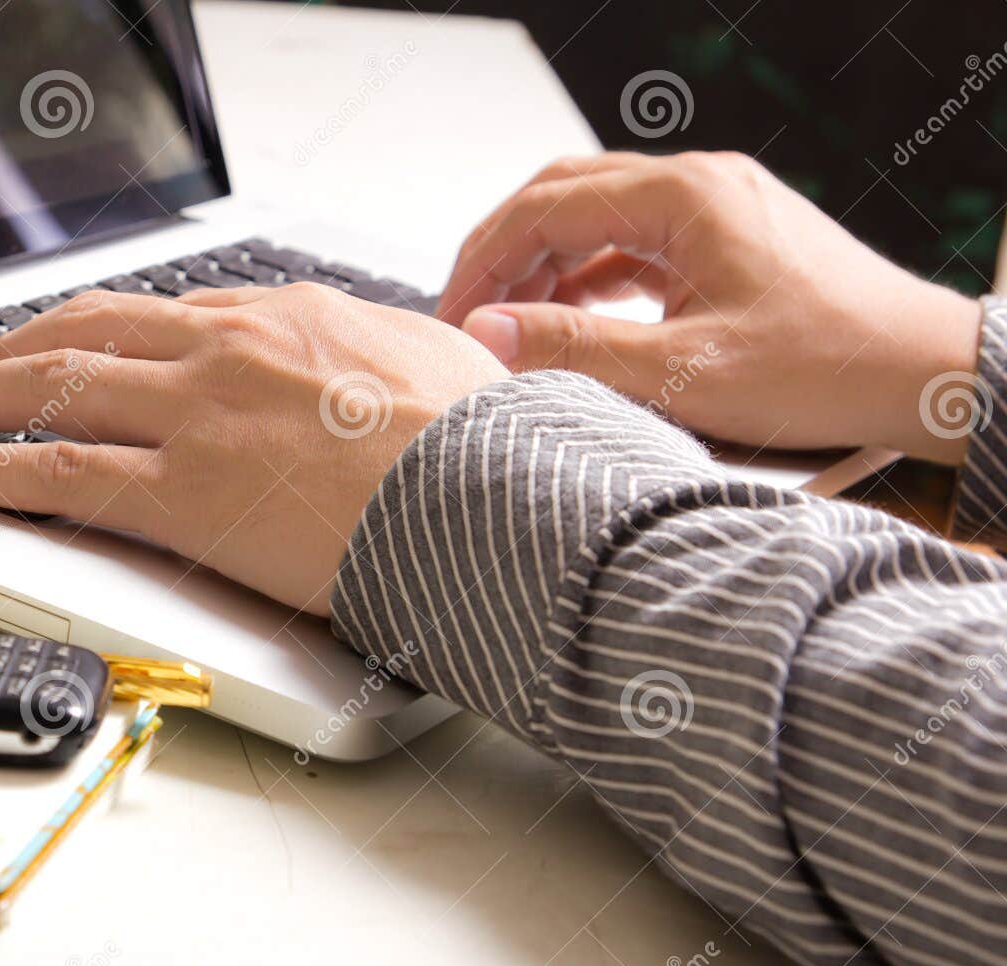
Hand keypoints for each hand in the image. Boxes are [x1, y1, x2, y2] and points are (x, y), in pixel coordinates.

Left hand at [0, 284, 509, 613]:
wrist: (500, 496)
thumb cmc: (487, 444)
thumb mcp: (435, 365)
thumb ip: (381, 356)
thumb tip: (386, 360)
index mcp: (284, 318)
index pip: (158, 316)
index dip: (92, 333)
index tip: (61, 348)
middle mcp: (224, 351)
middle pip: (83, 335)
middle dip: (7, 353)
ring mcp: (194, 416)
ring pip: (50, 390)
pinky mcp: (181, 492)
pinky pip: (55, 471)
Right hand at [438, 151, 982, 463]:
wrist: (922, 373)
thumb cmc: (824, 369)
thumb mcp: (684, 372)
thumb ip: (576, 347)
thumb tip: (485, 330)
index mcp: (685, 196)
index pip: (546, 207)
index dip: (483, 262)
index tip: (450, 318)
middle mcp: (698, 185)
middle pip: (564, 194)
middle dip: (502, 251)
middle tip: (464, 313)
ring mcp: (715, 208)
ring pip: (596, 215)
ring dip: (543, 264)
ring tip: (507, 324)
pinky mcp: (727, 240)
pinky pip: (634, 242)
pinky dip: (588, 276)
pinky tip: (570, 318)